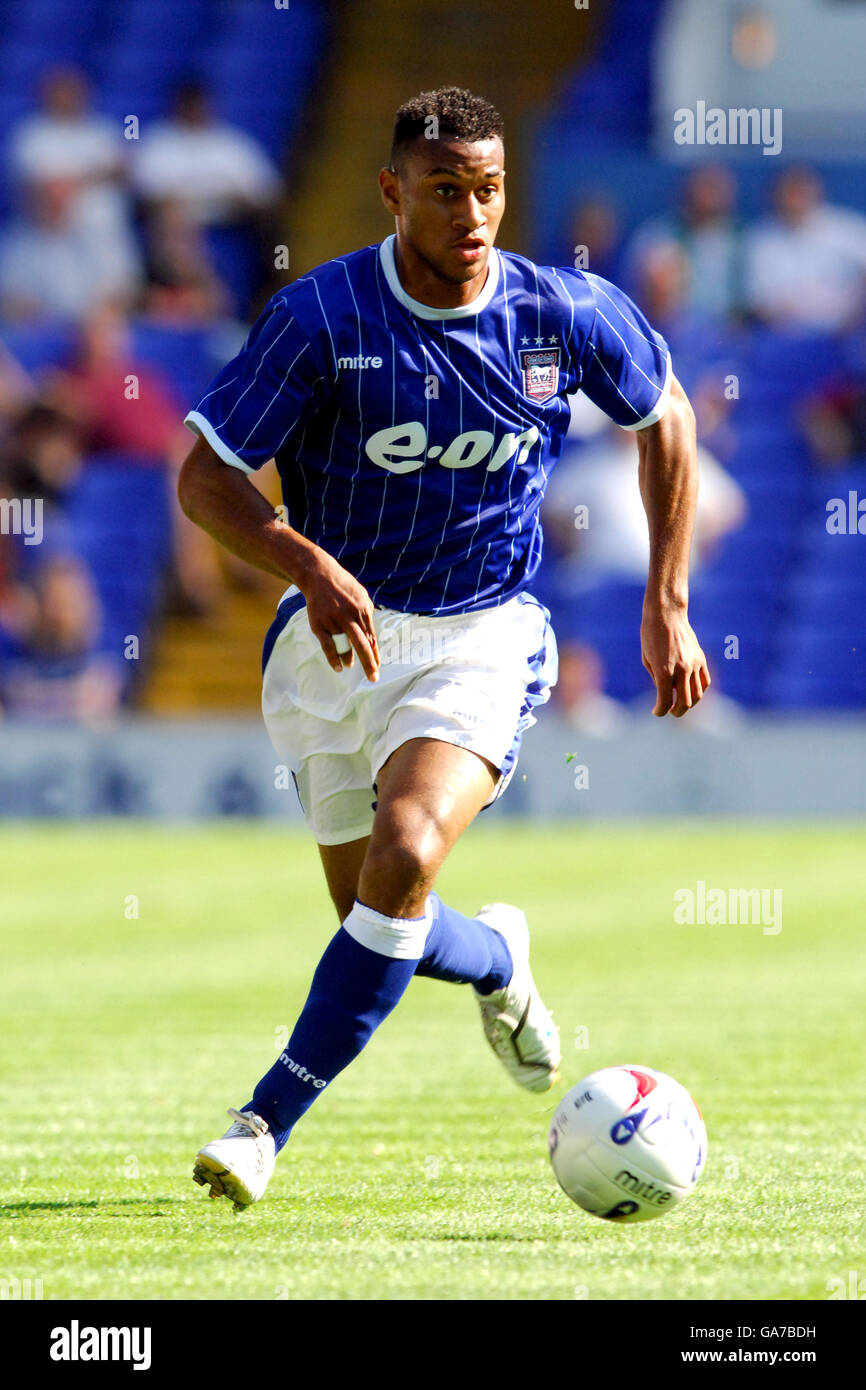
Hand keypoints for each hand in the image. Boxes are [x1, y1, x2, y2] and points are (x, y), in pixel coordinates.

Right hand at [299, 549, 379, 680]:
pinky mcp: (320, 625)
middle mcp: (350, 616)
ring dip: (350, 659)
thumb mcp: (362, 595)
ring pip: (345, 646)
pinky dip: (334, 658)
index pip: (371, 637)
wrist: (319, 576)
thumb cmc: (343, 587)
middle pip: (362, 645)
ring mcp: (334, 620)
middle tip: (373, 677)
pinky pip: (328, 646)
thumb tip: (371, 637)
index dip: (374, 653)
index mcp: (363, 609)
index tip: (378, 665)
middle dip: (369, 663)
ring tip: (350, 665)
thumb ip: (368, 614)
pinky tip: (339, 667)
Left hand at [640, 599, 709, 716]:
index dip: (660, 711)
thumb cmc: (651, 636)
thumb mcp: (648, 660)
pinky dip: (699, 690)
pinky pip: (705, 681)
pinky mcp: (701, 659)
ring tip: (681, 703)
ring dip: (689, 703)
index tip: (656, 712)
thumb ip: (658, 680)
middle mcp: (682, 670)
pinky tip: (690, 690)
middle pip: (685, 703)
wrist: (667, 615)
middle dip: (677, 712)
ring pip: (697, 695)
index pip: (665, 701)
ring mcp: (694, 664)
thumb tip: (666, 694)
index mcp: (664, 671)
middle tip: (671, 711)